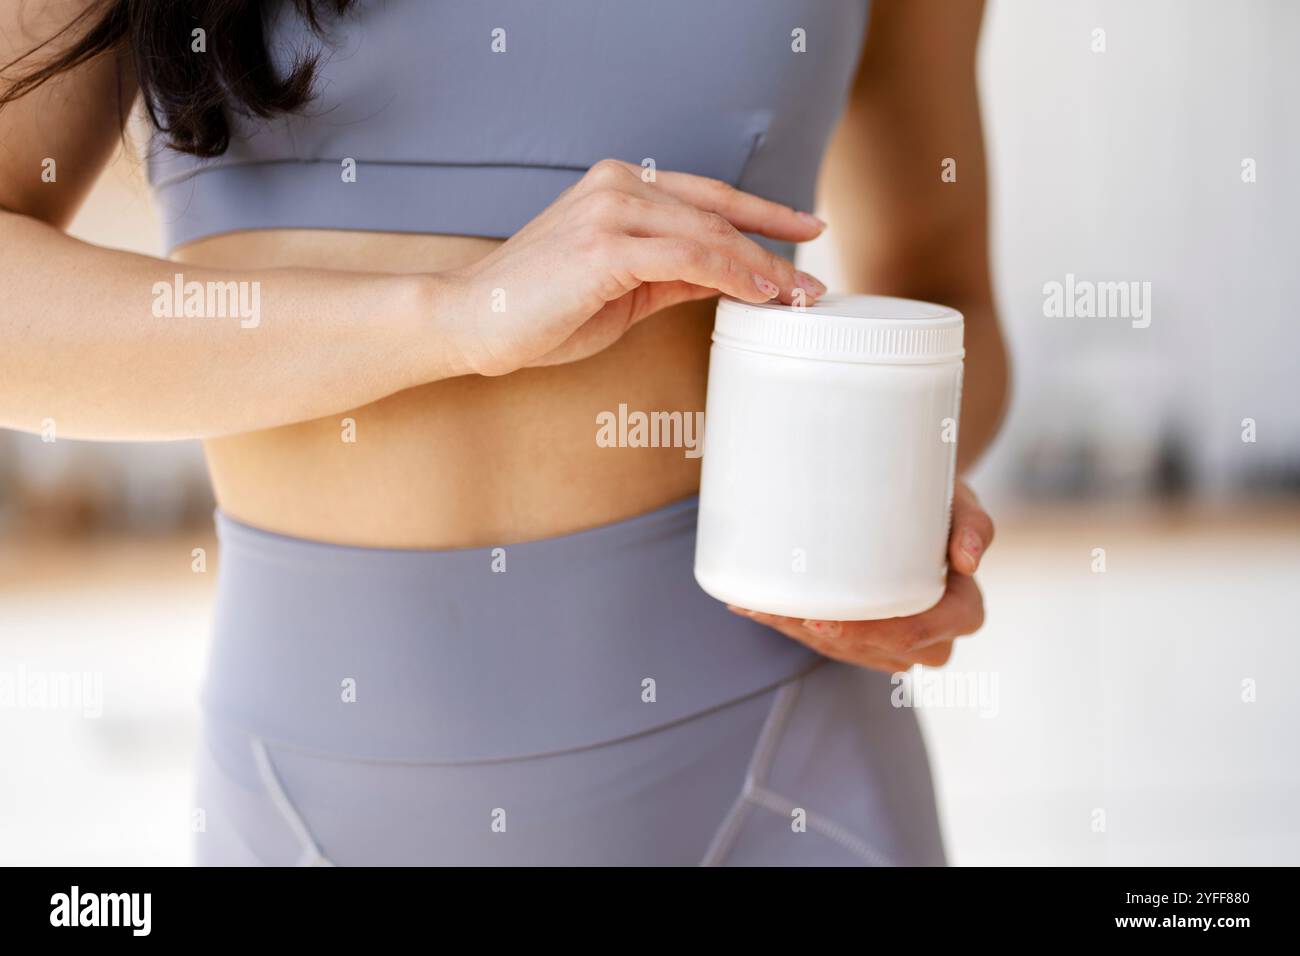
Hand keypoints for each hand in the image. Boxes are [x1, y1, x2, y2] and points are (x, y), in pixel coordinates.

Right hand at [441, 159, 827, 375]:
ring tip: (797, 297)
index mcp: (620, 185)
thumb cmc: (539, 309)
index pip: (709, 197)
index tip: (805, 230)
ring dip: (763, 269)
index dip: (764, 214)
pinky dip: (732, 276)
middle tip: (812, 284)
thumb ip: (671, 274)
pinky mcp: (606, 247)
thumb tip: (726, 278)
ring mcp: (611, 211)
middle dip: (774, 250)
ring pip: (711, 236)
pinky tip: (760, 294)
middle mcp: (619, 185)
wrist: (472, 320)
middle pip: (718, 216)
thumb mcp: (622, 287)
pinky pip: (689, 259)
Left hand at [727, 482, 992, 672]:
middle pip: (876, 651)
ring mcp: (893, 645)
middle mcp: (930, 638)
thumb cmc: (940, 502)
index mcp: (961, 611)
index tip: (827, 618)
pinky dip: (787, 623)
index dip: (873, 634)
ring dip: (800, 633)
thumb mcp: (961, 503)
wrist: (918, 504)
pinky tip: (752, 605)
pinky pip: (825, 642)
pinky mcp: (863, 640)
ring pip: (845, 652)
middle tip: (788, 612)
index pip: (919, 635)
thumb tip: (968, 560)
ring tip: (759, 605)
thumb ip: (974, 525)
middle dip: (828, 637)